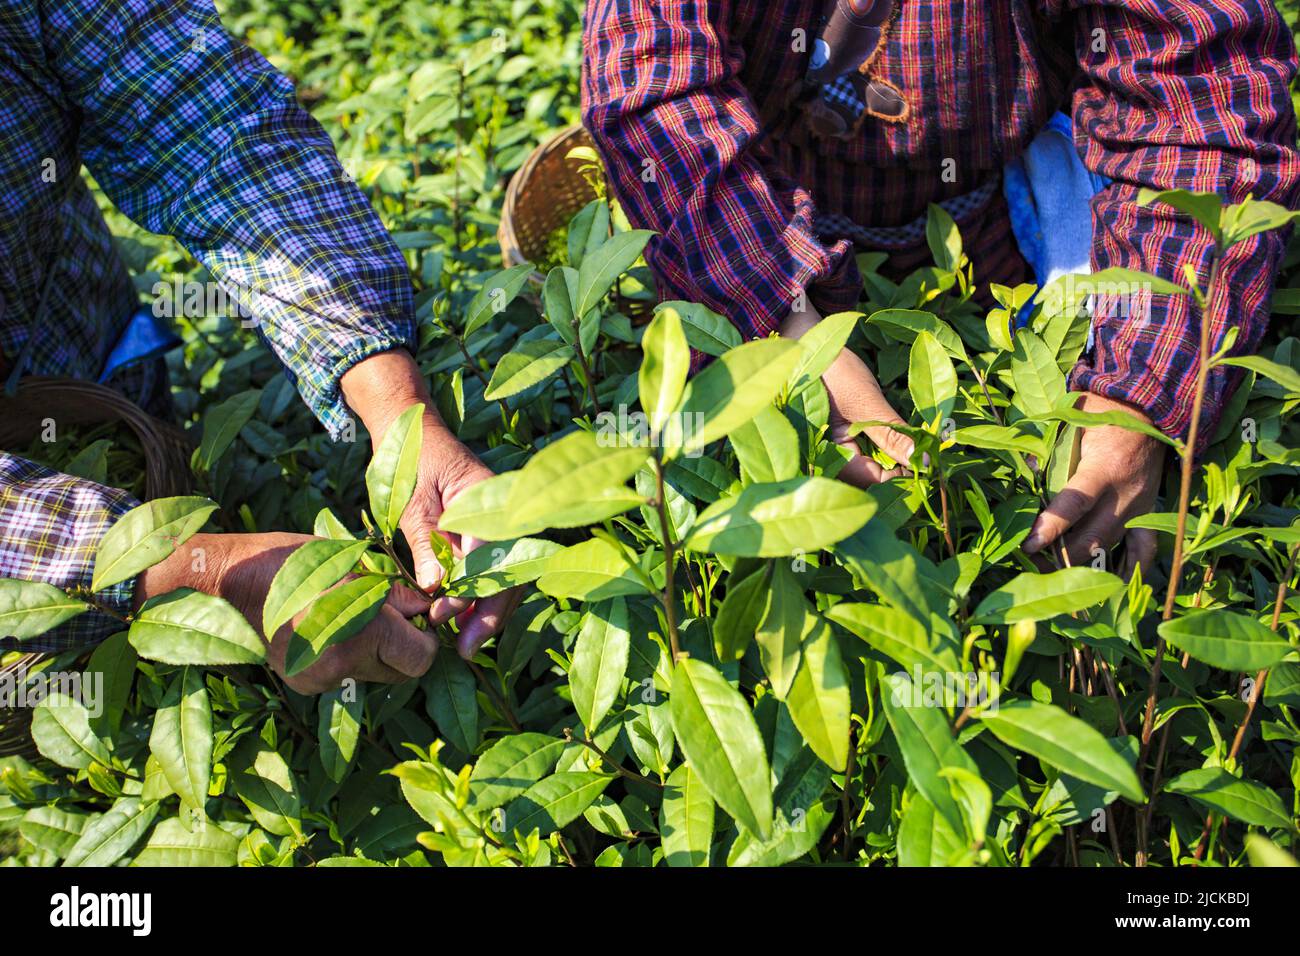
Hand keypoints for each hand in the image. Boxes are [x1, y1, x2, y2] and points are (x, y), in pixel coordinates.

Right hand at [136, 532, 437, 693]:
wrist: (224, 585)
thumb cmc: (289, 562)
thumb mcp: (350, 565)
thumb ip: (392, 593)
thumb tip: (424, 608)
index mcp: (364, 631)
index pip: (422, 658)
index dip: (426, 637)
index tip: (418, 616)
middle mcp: (345, 664)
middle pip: (402, 672)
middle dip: (406, 647)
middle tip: (394, 616)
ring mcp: (322, 680)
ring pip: (374, 674)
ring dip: (377, 652)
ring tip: (355, 617)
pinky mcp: (303, 684)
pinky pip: (345, 675)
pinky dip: (349, 656)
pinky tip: (327, 628)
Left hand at [340, 349, 520, 657]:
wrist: (407, 426)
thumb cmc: (408, 457)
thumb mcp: (411, 502)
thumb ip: (426, 545)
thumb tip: (436, 592)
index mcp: (489, 499)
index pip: (493, 556)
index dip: (474, 593)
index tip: (442, 616)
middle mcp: (502, 513)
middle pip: (510, 572)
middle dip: (491, 614)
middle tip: (465, 649)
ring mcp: (497, 523)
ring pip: (504, 576)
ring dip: (486, 611)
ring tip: (463, 642)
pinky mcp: (484, 533)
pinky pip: (490, 569)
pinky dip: (477, 595)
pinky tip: (461, 619)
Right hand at [781, 306, 914, 485]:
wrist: (805, 345)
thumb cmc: (830, 371)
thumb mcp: (866, 401)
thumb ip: (893, 434)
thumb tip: (925, 463)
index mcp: (826, 459)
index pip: (874, 485)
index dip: (906, 478)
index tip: (932, 462)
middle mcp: (826, 464)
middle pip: (872, 482)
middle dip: (901, 469)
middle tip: (928, 451)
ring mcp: (831, 455)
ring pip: (870, 470)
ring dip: (894, 459)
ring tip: (916, 445)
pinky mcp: (837, 444)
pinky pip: (864, 457)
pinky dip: (883, 449)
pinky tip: (898, 440)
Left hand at [1023, 392, 1164, 574]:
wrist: (1151, 411)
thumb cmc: (1104, 414)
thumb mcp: (1071, 421)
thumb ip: (1047, 450)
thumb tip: (1025, 477)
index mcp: (1104, 469)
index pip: (1074, 505)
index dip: (1051, 527)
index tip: (1028, 545)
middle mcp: (1125, 495)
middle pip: (1090, 537)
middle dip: (1057, 557)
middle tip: (1027, 563)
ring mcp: (1141, 508)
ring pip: (1109, 547)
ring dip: (1080, 564)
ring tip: (1049, 573)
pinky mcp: (1150, 513)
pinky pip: (1143, 550)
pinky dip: (1128, 570)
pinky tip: (1109, 586)